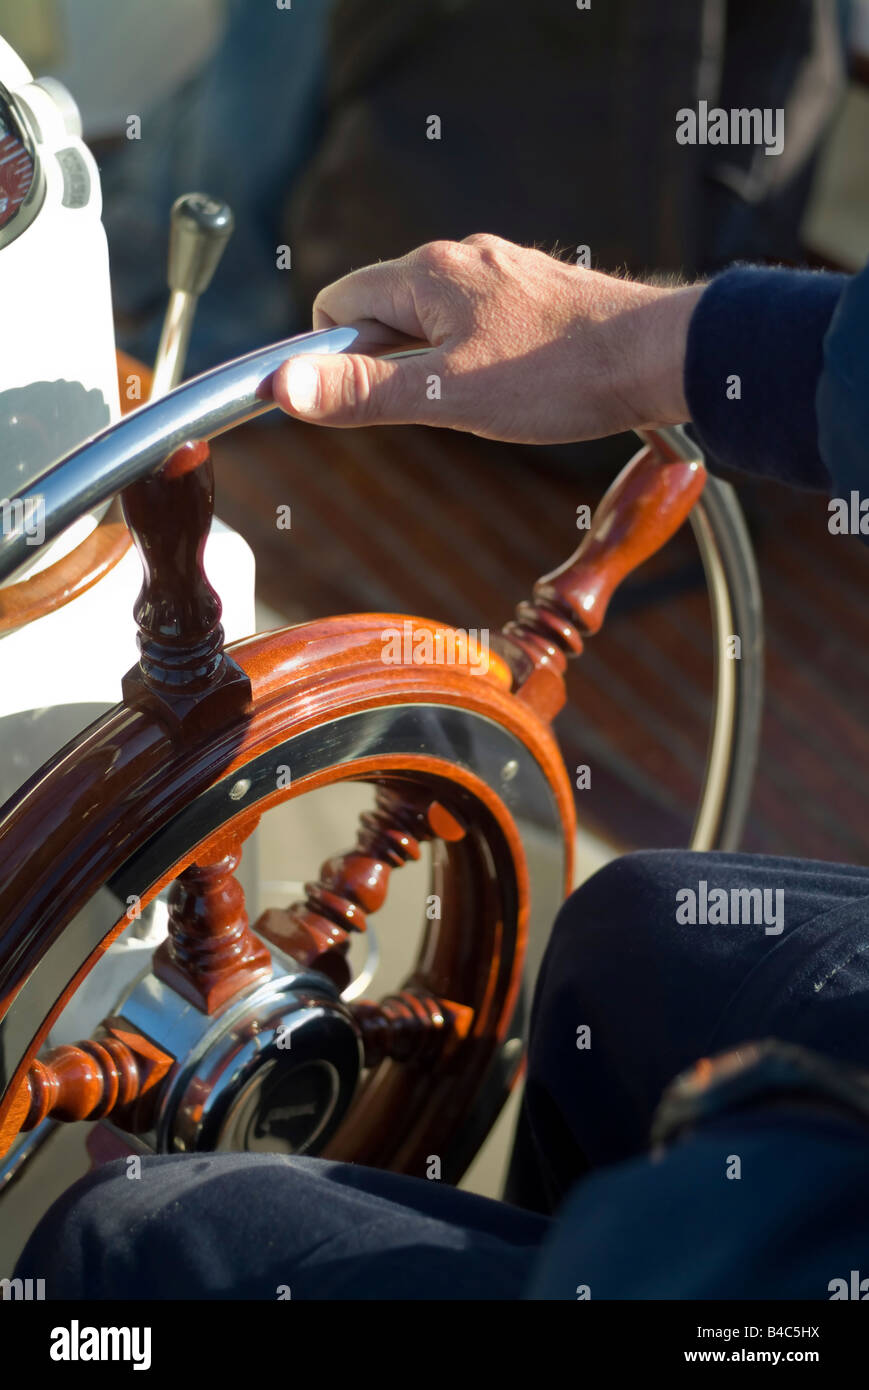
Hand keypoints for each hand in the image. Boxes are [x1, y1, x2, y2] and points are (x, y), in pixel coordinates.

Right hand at [272, 234, 702, 443]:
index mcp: (427, 273)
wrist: (658, 356)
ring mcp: (501, 271)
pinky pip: (475, 321)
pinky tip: (512, 386)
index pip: (337, 304)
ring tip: (482, 400)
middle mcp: (461, 257)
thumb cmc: (559, 376)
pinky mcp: (533, 291)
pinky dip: (473, 356)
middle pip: (383, 310)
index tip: (349, 401)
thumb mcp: (446, 395)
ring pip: (432, 320)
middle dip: (388, 365)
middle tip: (432, 408)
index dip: (329, 357)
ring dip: (434, 365)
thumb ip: (363, 391)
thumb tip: (284, 388)